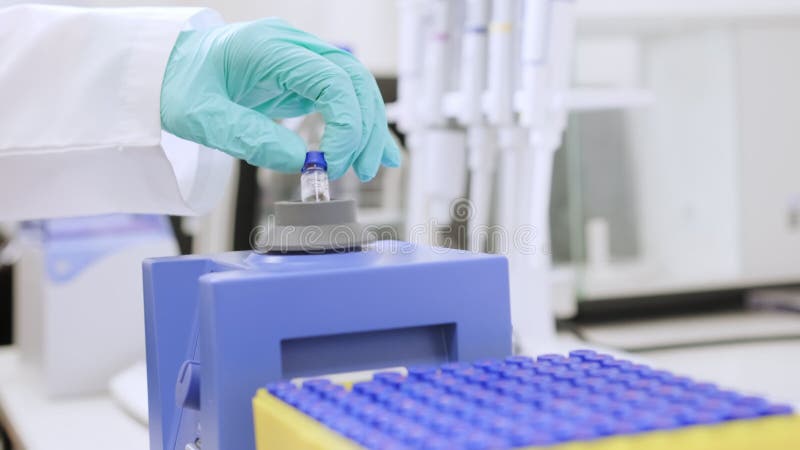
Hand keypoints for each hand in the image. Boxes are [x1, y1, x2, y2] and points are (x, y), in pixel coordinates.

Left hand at [160, 18, 399, 179]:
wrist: (167, 68)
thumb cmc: (178, 85)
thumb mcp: (201, 117)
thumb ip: (249, 137)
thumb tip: (300, 161)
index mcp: (268, 48)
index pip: (332, 78)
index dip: (346, 122)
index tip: (333, 162)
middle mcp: (292, 46)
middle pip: (353, 79)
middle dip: (366, 127)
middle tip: (362, 170)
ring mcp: (300, 59)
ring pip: (355, 86)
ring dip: (368, 128)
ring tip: (367, 167)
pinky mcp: (302, 76)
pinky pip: (342, 96)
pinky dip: (360, 122)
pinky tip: (375, 149)